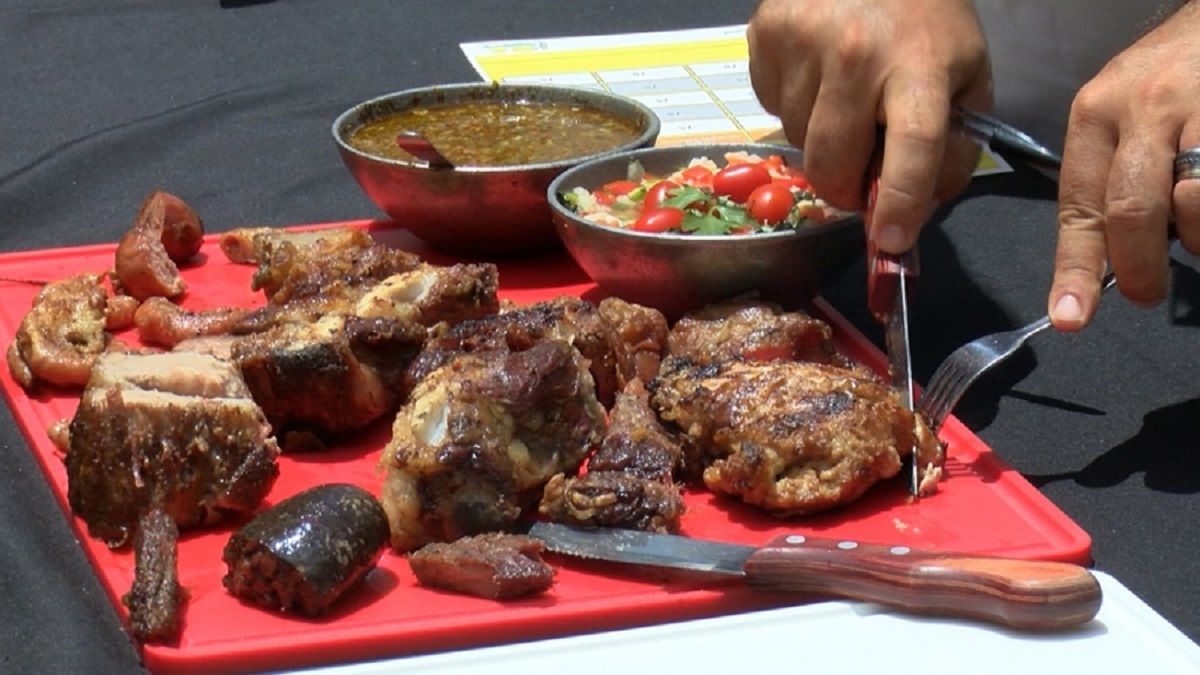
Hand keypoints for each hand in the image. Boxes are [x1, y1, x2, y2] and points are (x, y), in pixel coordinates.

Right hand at [746, 0, 991, 252]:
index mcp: (919, 64)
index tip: (891, 241)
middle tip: (860, 180)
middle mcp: (855, 53)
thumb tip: (914, 212)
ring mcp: (801, 43)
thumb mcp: (966, 73)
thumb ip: (951, 146)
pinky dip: (795, 107)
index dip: (900, 203)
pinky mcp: (763, 37)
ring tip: (845, 103)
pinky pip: (772, 107)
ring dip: (821, 142)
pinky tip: (818, 75)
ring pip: (798, 140)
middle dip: (845, 189)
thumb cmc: (924, 17)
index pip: (912, 147)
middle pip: (833, 162)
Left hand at [1050, 3, 1199, 330]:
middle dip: (1139, 269)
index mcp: (1096, 115)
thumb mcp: (1116, 119)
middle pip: (1133, 210)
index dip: (1076, 268)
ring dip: (1195, 237)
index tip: (1070, 318)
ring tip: (1192, 230)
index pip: (1079, 204)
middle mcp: (1144, 108)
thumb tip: (1102, 268)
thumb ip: (1107, 184)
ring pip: (1194, 204)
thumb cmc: (1163, 86)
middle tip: (1146, 292)